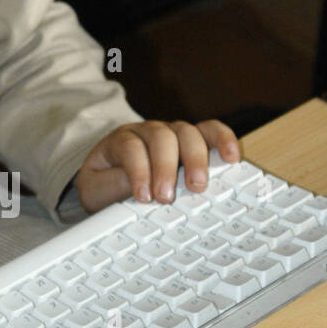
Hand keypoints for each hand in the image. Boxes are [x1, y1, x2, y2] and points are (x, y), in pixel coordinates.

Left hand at [75, 119, 240, 212]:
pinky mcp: (192, 140)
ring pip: (186, 132)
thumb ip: (112, 185)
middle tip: (167, 197)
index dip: (138, 170)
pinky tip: (231, 158)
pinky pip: (210, 132)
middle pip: (160, 137)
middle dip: (166, 167)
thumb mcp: (95, 189)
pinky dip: (223, 140)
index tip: (144, 196)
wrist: (108, 181)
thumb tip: (140, 186)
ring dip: (195, 158)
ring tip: (198, 185)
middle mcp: (147, 131)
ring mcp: (172, 133)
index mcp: (120, 139)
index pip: (130, 147)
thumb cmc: (104, 185)